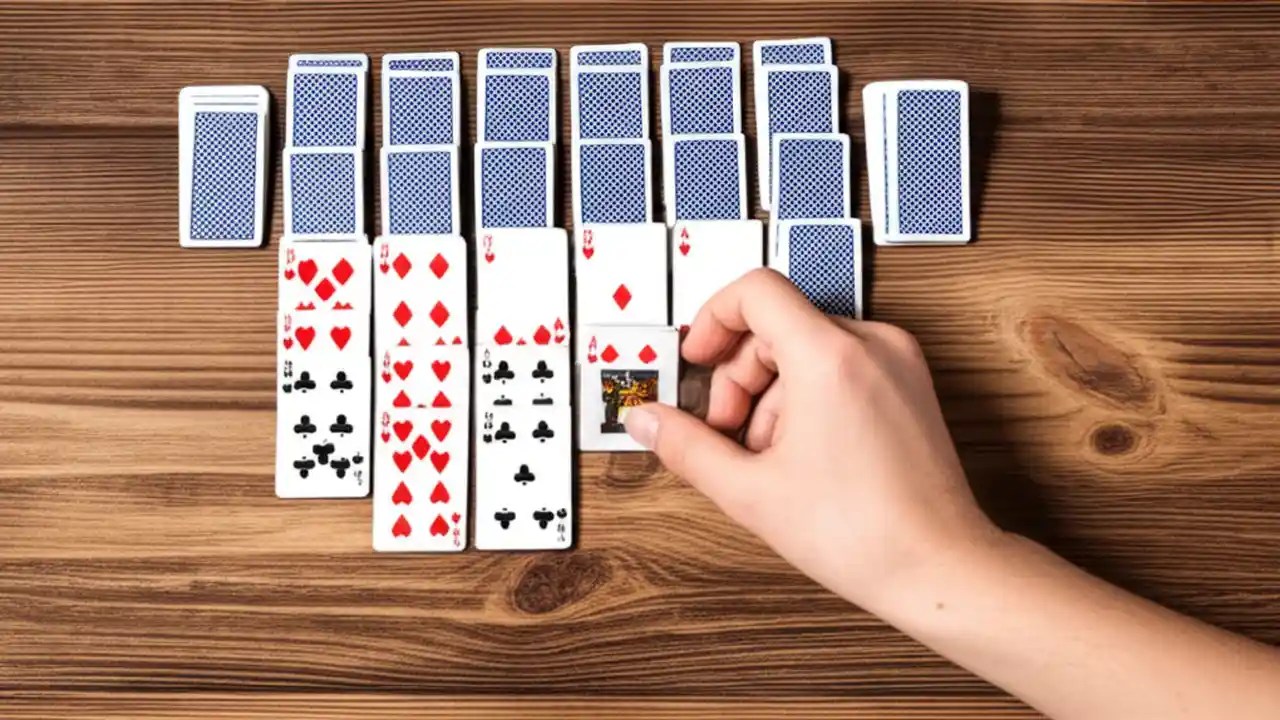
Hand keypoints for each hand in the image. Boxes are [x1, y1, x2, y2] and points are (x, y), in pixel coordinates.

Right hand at [625, 269, 1001, 609]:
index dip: (712, 319)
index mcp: (831, 356)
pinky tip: (803, 454)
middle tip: (727, 432)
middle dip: (739, 376)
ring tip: (769, 457)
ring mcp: (897, 362)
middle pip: (777, 324)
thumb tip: (645, 419)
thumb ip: (686, 446)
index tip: (696, 358)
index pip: (756, 290)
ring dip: (772, 393)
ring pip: (807, 347)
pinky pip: (841, 366)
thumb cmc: (862, 534)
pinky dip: (809, 397)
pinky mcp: (909, 384)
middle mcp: (872, 344)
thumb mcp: (749, 491)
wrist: (940, 567)